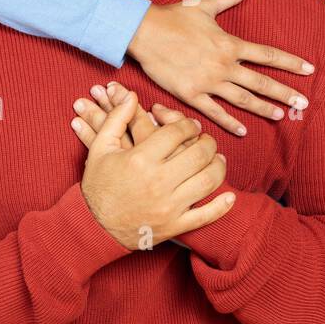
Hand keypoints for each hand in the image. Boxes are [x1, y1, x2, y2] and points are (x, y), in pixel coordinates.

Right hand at [76, 87, 233, 250]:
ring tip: (217, 159)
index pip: (176, 133)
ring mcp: (169, 206)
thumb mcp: (101, 148)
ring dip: (218, 167)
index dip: (188, 125)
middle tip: (207, 140)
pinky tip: (230, 195)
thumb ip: (117, 118)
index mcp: (140, 159)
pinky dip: (222, 206)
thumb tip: (131, 95)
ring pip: (208, 181)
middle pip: (199, 154)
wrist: (94, 228)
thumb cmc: (98, 186)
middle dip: (208, 142)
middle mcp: (158, 182)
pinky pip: (206, 216)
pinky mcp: (175, 226)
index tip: (190, 126)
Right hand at [126, 0, 313, 136]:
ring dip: (264, 108)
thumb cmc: (174, 17)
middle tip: (304, 102)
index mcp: (230, 44)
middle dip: (285, 92)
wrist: (144, 32)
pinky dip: (230, 123)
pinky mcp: (191, 95)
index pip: (267, 54)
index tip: (309, 69)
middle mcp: (224, 65)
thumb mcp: (204, 4)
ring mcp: (208, 82)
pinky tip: (243, 131)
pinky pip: (215, 112)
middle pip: (261, 82)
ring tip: (281, 115)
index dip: (290, 62)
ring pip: (243, 100)